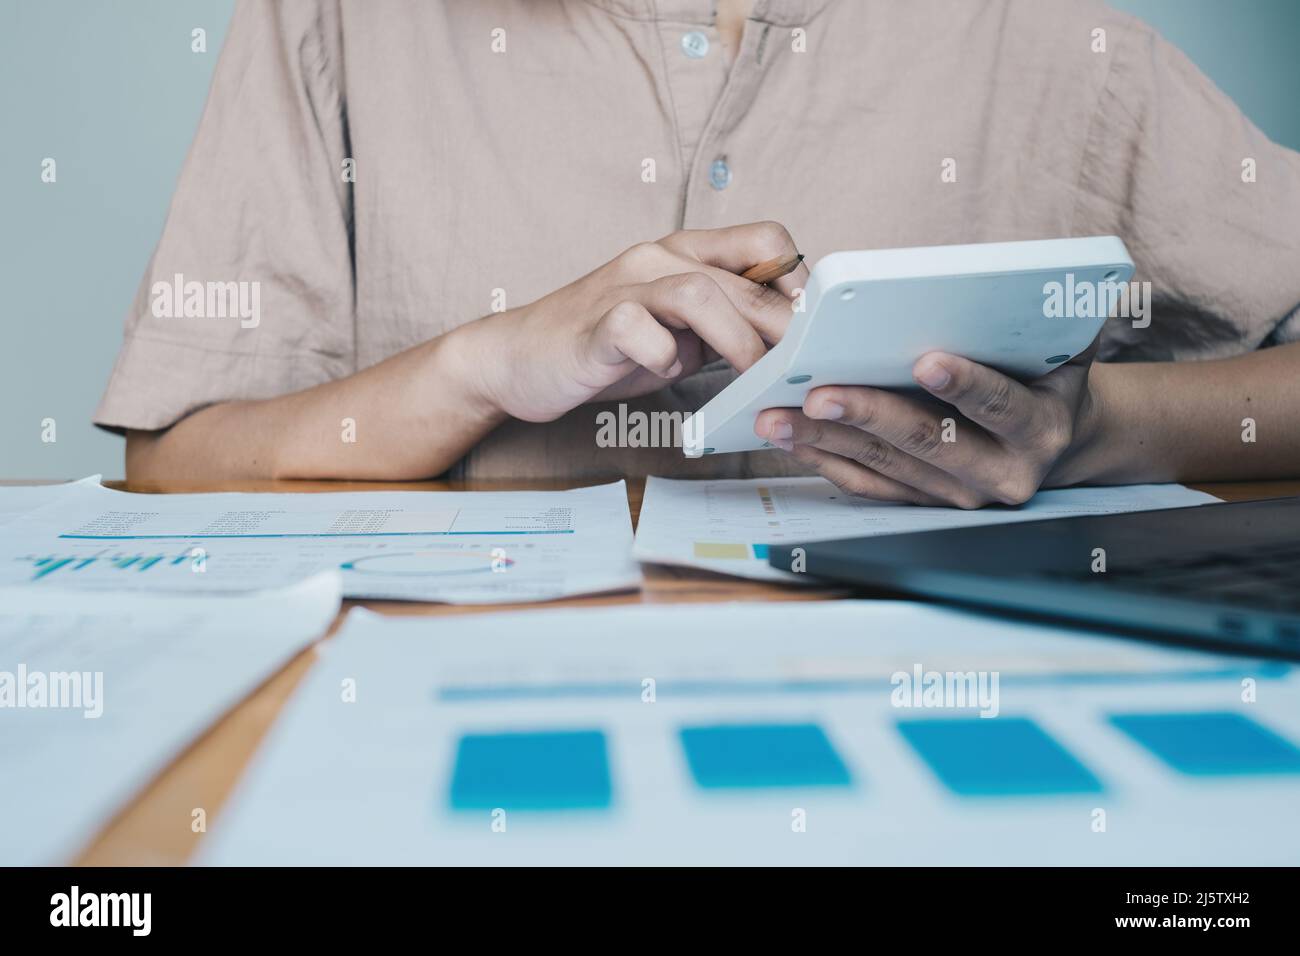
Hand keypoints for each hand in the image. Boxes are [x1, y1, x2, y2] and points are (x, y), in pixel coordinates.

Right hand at [456, 222, 807, 422]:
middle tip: (800, 366)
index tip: (810, 326)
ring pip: (698, 293)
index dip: (797, 280)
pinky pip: (639, 330)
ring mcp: (624, 288)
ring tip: (750, 376)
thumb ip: (722, 328)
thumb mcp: (678, 333)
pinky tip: (665, 373)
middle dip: (779, 326)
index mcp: (684, 255)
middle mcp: (656, 259)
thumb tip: (784, 345)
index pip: (762, 241)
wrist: (519, 359)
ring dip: (735, 339)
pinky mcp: (595, 325)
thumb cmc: (604, 348)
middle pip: (739, 279)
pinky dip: (662, 356)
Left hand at [753, 341, 1100, 508]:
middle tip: (818, 392)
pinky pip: (868, 485)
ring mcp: (960, 494)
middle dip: (868, 414)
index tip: (926, 361)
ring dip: (827, 439)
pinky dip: (827, 460)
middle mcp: (1002, 472)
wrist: (1054, 438)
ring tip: (778, 416)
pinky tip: (791, 438)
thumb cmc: (1044, 375)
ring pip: (886, 465)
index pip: (1001, 405)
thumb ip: (1032, 324)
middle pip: (928, 441)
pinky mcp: (925, 503)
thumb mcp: (1055, 347)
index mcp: (1039, 428)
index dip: (965, 384)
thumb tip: (996, 285)